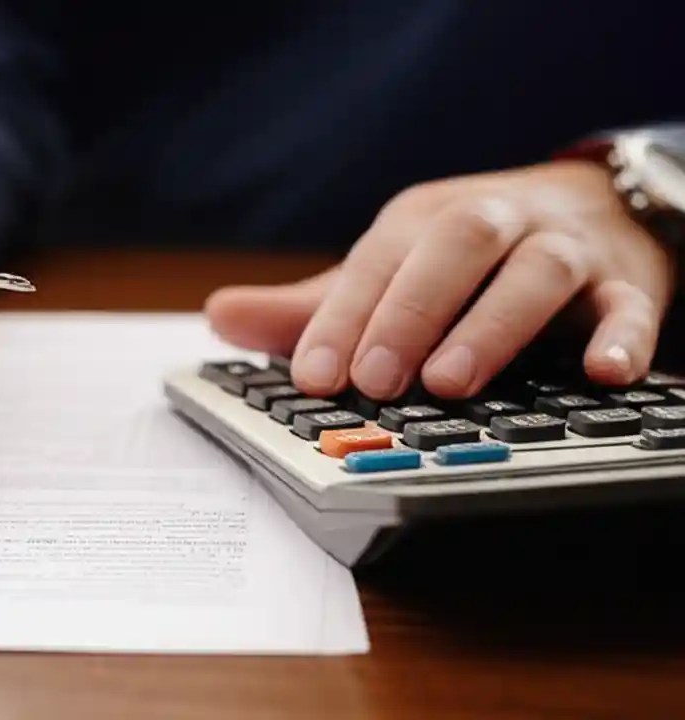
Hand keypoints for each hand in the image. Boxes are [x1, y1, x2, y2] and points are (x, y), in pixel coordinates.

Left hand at [206, 161, 676, 398]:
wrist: (590, 208)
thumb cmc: (467, 257)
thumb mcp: (388, 271)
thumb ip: (313, 306)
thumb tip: (218, 315)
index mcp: (423, 222)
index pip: (376, 262)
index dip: (342, 318)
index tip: (313, 376)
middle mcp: (492, 223)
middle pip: (454, 248)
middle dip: (410, 312)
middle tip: (377, 379)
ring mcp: (561, 250)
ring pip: (535, 270)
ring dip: (494, 324)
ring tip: (453, 382)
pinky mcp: (625, 283)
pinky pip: (630, 306)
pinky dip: (622, 335)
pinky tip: (604, 373)